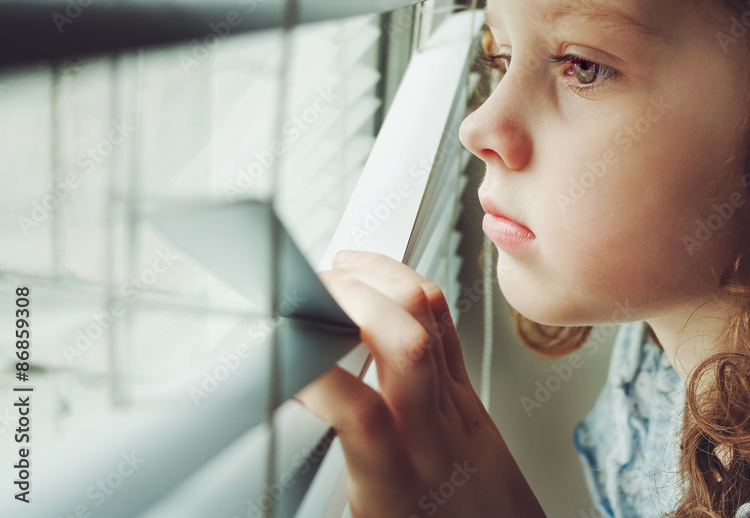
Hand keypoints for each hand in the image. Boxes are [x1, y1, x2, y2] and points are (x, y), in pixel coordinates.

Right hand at [294, 250, 545, 517]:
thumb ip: (326, 484)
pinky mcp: (473, 394)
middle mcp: (431, 437)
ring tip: (344, 270)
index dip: (318, 374)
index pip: (361, 414)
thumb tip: (270, 475)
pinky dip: (413, 290)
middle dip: (355, 298)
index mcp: (396, 483)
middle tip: (314, 291)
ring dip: (386, 280)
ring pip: (433, 322)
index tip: (281, 356)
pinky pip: (450, 326)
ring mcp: (458, 408)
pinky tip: (387, 283)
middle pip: (406, 345)